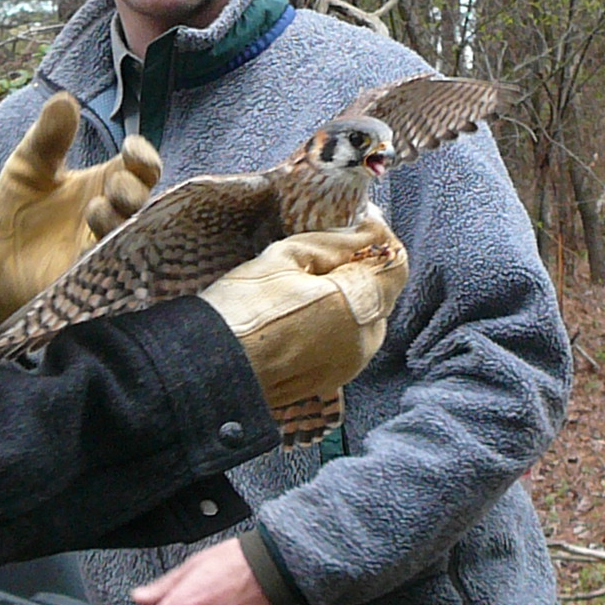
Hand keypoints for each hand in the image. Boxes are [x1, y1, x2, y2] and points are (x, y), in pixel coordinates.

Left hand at [0, 93, 160, 323]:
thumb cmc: (14, 212)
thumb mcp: (27, 168)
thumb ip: (47, 138)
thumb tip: (63, 99)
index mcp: (104, 183)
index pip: (141, 167)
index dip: (143, 157)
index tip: (131, 150)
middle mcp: (113, 214)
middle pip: (145, 200)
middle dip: (134, 192)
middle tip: (112, 190)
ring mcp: (105, 247)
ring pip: (135, 236)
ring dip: (122, 222)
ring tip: (95, 213)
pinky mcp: (92, 278)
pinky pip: (114, 270)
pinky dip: (110, 257)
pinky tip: (93, 249)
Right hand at [196, 212, 407, 414]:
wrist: (208, 369)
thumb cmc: (241, 310)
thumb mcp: (287, 258)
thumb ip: (338, 243)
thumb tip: (370, 231)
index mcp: (355, 305)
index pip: (396, 263)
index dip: (377, 239)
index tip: (355, 224)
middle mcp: (362, 341)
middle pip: (381, 291)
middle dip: (359, 268)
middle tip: (319, 254)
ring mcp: (348, 366)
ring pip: (363, 317)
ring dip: (346, 296)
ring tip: (302, 285)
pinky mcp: (330, 380)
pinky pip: (345, 340)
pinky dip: (333, 322)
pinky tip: (298, 314)